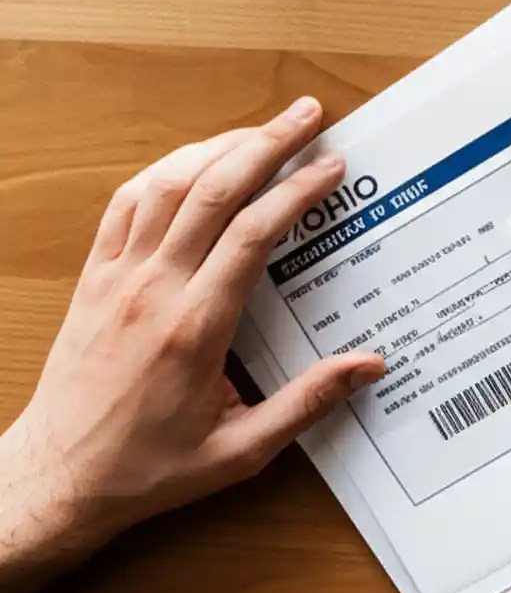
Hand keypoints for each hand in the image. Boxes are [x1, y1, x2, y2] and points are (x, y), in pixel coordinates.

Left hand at [0, 98, 384, 592]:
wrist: (60, 478)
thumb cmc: (149, 467)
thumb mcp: (241, 451)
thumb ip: (308, 403)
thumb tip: (369, 365)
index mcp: (193, 329)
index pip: (251, 235)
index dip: (295, 192)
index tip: (330, 168)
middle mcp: (151, 290)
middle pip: (211, 191)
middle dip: (265, 144)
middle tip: (307, 115)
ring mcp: (116, 278)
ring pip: (166, 186)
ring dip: (216, 147)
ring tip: (260, 130)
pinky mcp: (94, 278)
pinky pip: (126, 204)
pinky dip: (163, 171)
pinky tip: (193, 160)